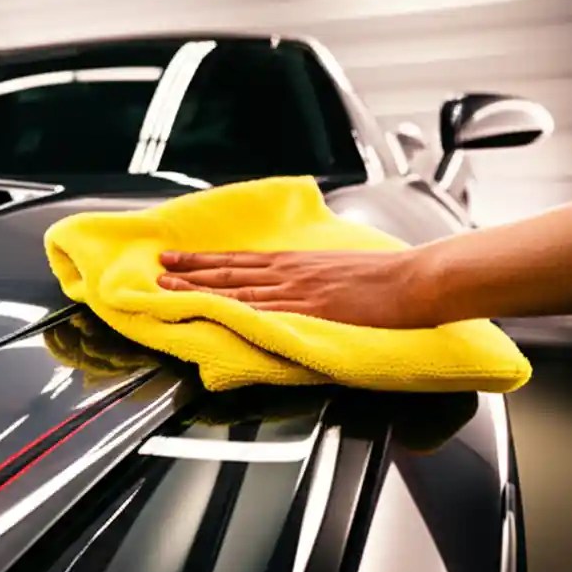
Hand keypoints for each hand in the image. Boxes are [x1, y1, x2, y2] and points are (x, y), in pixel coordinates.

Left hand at [157, 249, 439, 328]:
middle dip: (189, 273)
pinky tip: (208, 311)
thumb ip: (313, 278)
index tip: (176, 261)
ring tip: (166, 289)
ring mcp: (295, 292)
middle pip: (229, 273)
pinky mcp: (307, 310)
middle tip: (156, 271)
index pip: (240, 262)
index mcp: (297, 263)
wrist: (415, 280)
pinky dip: (229, 310)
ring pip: (235, 290)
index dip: (204, 262)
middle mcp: (289, 274)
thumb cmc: (386, 277)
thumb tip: (298, 287)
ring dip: (198, 289)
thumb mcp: (340, 268)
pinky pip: (259, 311)